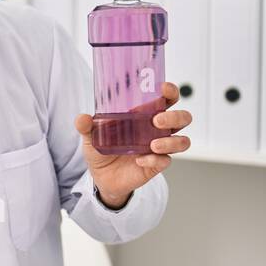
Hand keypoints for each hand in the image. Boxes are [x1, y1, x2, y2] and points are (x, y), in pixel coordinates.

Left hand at [73, 82, 191, 207]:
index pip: (167, 99)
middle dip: (175, 117)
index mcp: (145, 115)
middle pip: (183, 118)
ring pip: (182, 141)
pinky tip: (140, 160)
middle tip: (157, 120)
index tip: (163, 88)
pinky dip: (154, 160)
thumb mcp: (91, 136)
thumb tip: (82, 118)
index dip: (171, 92)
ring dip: (171, 141)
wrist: (101, 177)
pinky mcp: (157, 164)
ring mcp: (159, 147)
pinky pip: (165, 161)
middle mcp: (157, 130)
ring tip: (153, 145)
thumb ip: (87, 126)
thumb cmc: (102, 150)